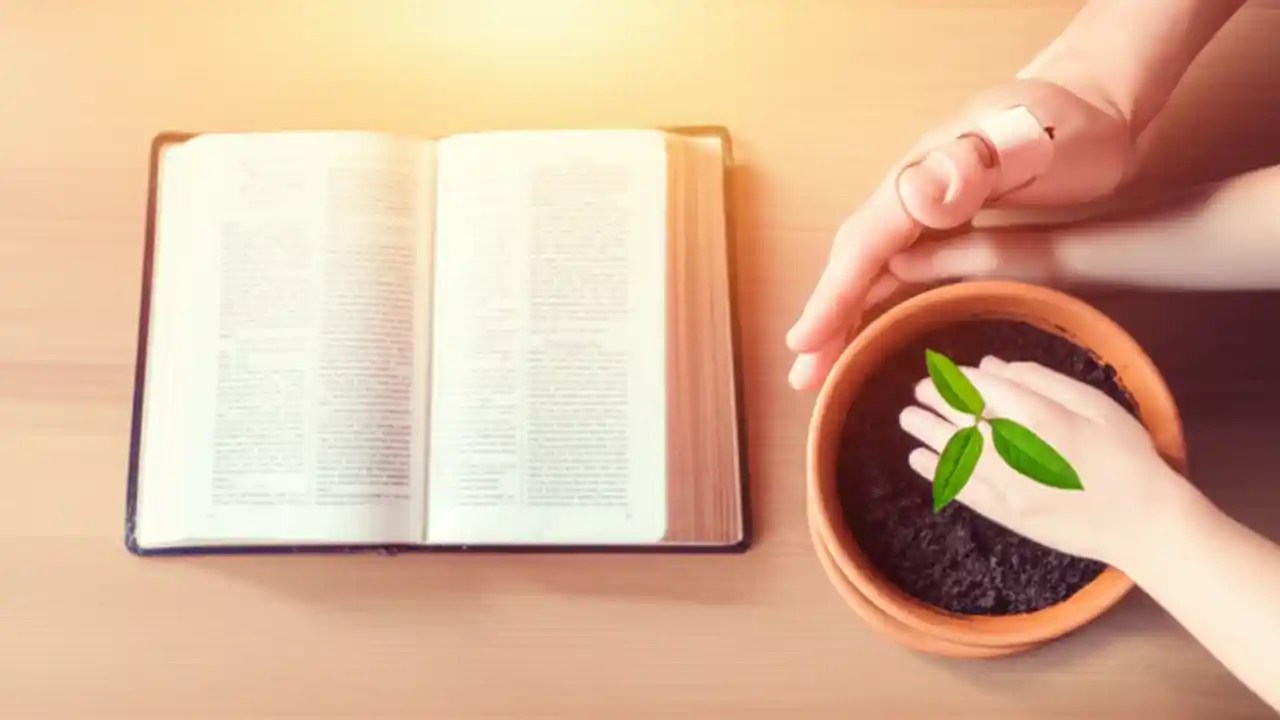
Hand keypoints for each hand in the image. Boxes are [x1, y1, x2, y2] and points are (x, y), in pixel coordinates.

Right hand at [786, 79, 1134, 390]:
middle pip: (856, 260)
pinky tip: (868, 334)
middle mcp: (910, 194)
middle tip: (802, 377)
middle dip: (826, 317)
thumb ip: (978, 159)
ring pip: (872, 269)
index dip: (834, 293)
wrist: (1095, 108)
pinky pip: (897, 272)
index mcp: (920, 175)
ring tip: (819, 372)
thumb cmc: (1067, 126)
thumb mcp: (1028, 137)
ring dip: (843, 318)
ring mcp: (925, 213)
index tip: (805, 341)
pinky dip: (875, 306)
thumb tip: (918, 194)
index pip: (866, 241)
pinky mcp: (946, 229)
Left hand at [898, 356, 1197, 568]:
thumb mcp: (1094, 404)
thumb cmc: (1126, 456)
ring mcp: (1010, 487)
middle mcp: (1018, 452)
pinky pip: (962, 490)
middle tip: (918, 391)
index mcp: (1043, 419)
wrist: (1144, 523)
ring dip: (928, 434)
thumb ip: (1041, 382)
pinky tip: (919, 459)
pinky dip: (937, 473)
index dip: (962, 379)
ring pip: (955, 455)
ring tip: (908, 418)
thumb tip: (993, 366)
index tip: (948, 372)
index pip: (986, 391)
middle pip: (963, 421)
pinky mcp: (1008, 515)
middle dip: (937, 403)